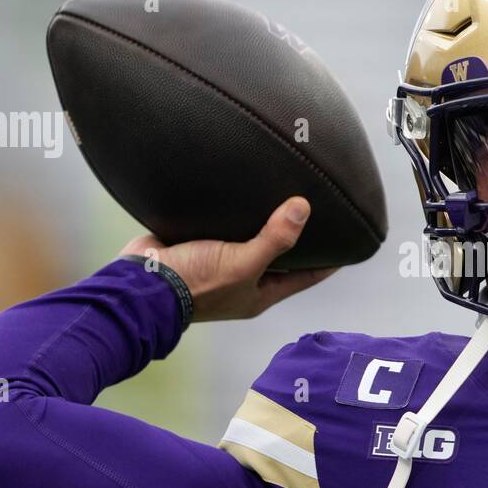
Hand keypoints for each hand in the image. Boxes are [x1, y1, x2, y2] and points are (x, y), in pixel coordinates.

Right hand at [119, 197, 336, 322]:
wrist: (139, 284)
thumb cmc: (193, 284)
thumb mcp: (242, 263)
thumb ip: (274, 239)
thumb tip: (303, 208)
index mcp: (259, 293)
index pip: (305, 276)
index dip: (326, 261)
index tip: (347, 242)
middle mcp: (242, 280)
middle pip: (279, 256)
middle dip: (296, 238)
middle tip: (317, 210)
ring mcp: (218, 263)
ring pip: (250, 239)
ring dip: (263, 222)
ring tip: (281, 195)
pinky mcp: (196, 246)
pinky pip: (223, 228)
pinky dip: (234, 214)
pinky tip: (242, 194)